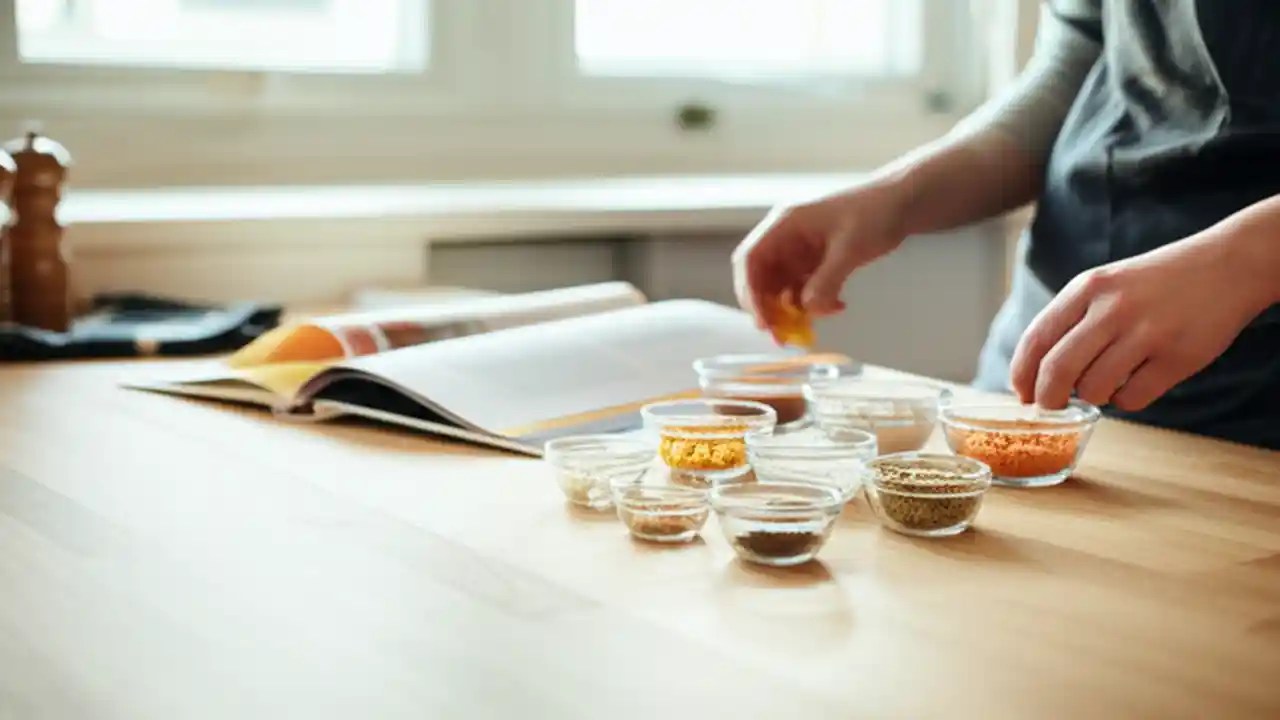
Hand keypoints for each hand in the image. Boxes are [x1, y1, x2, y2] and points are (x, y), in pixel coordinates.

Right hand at [732, 183, 906, 328]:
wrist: (901, 204)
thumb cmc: (874, 213)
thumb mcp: (850, 247)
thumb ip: (828, 279)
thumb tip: (808, 309)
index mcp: (786, 225)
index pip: (751, 259)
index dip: (750, 291)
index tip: (762, 320)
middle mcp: (786, 239)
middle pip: (760, 278)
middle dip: (768, 308)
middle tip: (782, 336)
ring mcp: (800, 252)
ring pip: (781, 288)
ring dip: (792, 311)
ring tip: (812, 326)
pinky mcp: (815, 264)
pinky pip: (803, 290)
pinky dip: (814, 304)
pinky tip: (837, 307)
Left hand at [1010, 231, 1274, 410]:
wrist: (1225, 267)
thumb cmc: (1153, 284)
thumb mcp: (1104, 284)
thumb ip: (1070, 320)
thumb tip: (1033, 373)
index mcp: (1087, 288)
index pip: (1036, 340)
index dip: (1021, 375)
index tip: (1021, 394)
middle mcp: (1113, 309)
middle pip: (1057, 371)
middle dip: (1047, 398)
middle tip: (1051, 405)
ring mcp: (1147, 334)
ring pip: (1093, 390)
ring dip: (1092, 397)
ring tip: (1105, 382)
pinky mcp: (1176, 358)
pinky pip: (1131, 399)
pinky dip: (1125, 401)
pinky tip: (1135, 383)